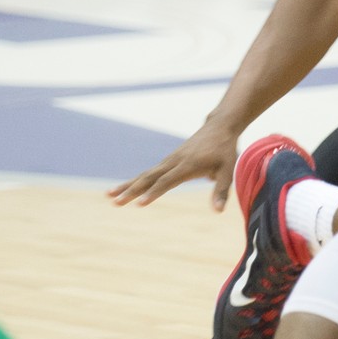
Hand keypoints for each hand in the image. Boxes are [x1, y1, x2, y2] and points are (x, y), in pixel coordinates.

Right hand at [108, 118, 241, 210]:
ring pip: (146, 174)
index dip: (153, 193)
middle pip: (149, 178)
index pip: (167, 181)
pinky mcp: (169, 160)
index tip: (139, 204)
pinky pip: (150, 172)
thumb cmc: (225, 150)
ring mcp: (170, 160)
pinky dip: (136, 180)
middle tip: (115, 202)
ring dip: (127, 185)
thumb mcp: (228, 170)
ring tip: (109, 196)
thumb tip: (218, 211)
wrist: (219, 127)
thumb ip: (221, 191)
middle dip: (131, 190)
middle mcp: (174, 162)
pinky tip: (124, 188)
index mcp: (188, 165)